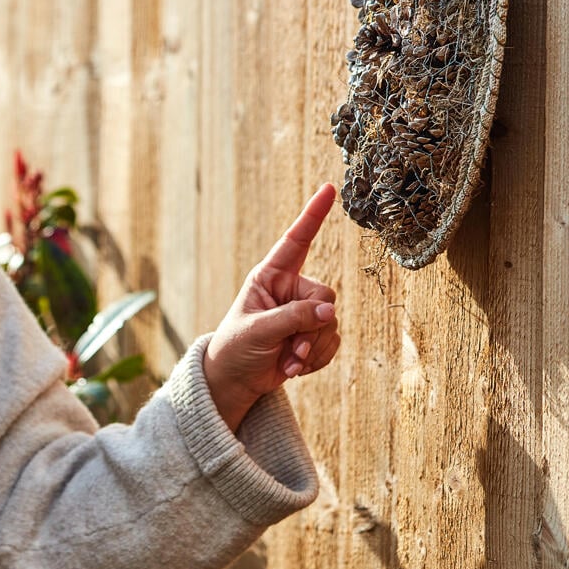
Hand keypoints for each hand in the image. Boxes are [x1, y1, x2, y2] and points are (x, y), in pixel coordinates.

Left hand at [203, 183, 341, 429]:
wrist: (236, 379)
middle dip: (312, 327)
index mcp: (270, 276)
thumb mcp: (258, 330)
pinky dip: (316, 359)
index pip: (296, 240)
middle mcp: (290, 289)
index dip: (312, 215)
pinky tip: (294, 367)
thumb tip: (329, 311)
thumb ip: (293, 318)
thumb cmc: (236, 347)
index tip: (327, 189)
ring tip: (288, 362)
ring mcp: (303, 312)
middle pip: (324, 295)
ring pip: (331, 322)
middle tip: (292, 349)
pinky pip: (333, 342)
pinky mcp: (313, 334)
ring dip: (312, 348)